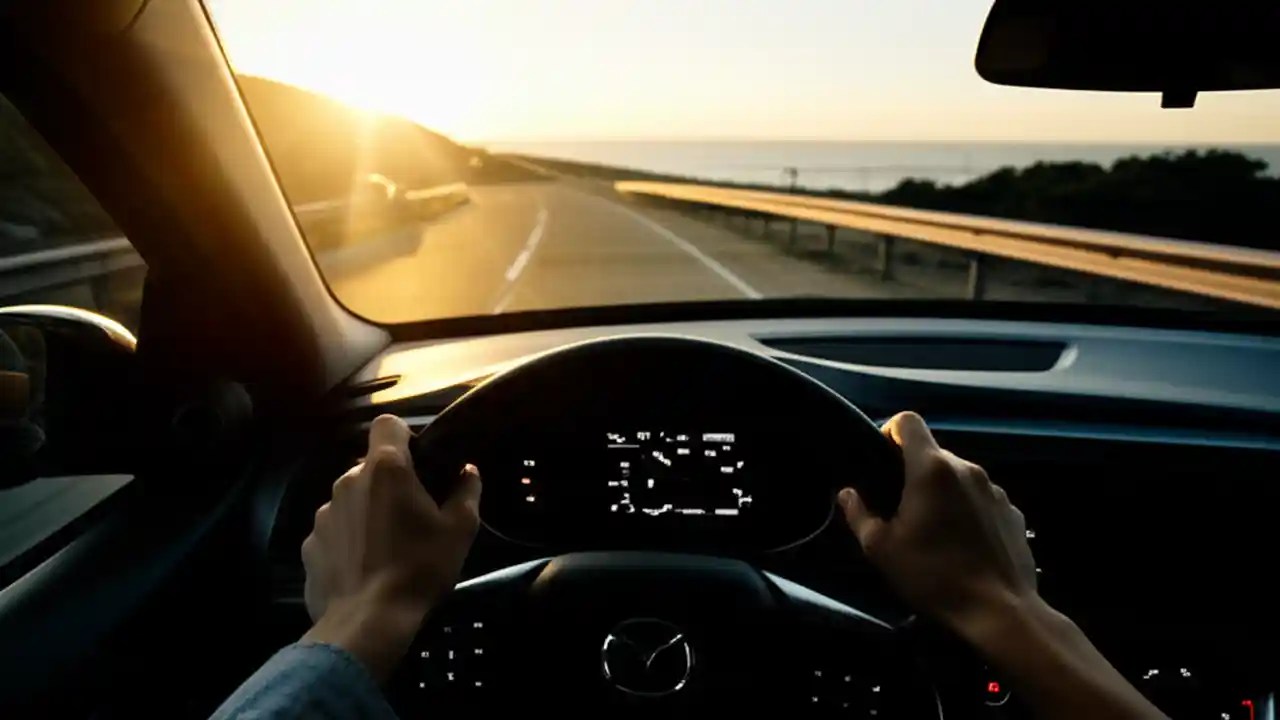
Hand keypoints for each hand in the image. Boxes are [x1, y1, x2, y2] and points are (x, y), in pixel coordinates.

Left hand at [301, 415, 480, 681]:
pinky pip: (334, 531)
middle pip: (369, 467)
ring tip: (385, 547)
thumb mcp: (460, 531)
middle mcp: (347, 481)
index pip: (387, 424)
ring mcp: (323, 513)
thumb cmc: (420, 569)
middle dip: (388, 483)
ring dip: (366, 512)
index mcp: (386, 470)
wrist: (368, 622)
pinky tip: (363, 568)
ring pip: (350, 499)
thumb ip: (466, 492)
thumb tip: (468, 471)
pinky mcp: (309, 544)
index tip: (418, 462)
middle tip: (410, 515)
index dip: (403, 436)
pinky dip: (347, 541)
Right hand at [837, 411, 1036, 637]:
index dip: (890, 432)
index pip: (908, 421)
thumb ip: (859, 515)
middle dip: (914, 473)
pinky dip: (968, 511)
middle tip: (901, 510)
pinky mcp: (1014, 512)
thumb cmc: (933, 576)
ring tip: (935, 532)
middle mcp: (967, 469)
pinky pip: (982, 499)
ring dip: (943, 493)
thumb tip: (848, 494)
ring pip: (959, 477)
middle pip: (933, 454)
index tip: (881, 461)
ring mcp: (996, 490)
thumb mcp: (881, 550)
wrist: (999, 612)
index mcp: (931, 469)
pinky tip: (963, 545)